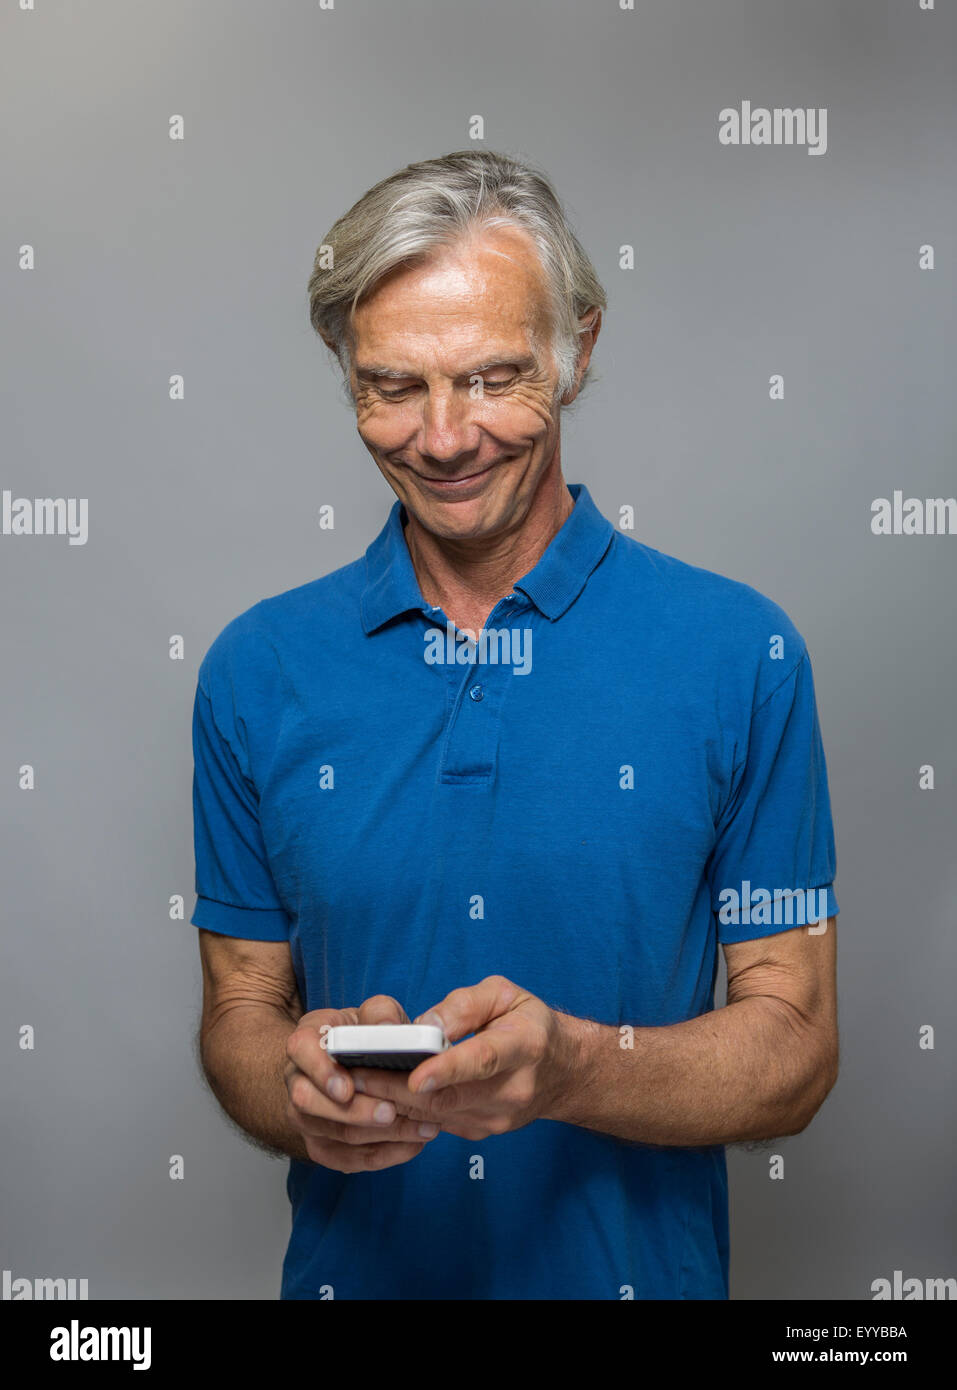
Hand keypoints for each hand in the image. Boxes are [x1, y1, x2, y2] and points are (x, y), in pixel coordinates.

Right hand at [284, 995, 441, 1171]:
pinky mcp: (322, 1146)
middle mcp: (298, 1080)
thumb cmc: (365, 1036)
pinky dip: (383, 1155)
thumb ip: (381, 1013)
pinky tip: (413, 1144)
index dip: (320, 1071)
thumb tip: (388, 1027)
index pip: (300, 1050)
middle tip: (391, 1112)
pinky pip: (346, 1160)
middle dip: (352, 1112)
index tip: (347, 1088)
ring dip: (378, 1135)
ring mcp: (306, 1117)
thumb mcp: (374, 1014)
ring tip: (420, 1127)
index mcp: (307, 1041)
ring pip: (332, 1135)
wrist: (355, 1064)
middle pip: (309, 1103)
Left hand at [348, 975, 577, 1141]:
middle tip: (353, 1077)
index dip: (448, 1069)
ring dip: (392, 1103)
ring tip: (353, 1086)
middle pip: (448, 1097)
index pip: (483, 1060)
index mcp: (523, 1046)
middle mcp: (512, 1090)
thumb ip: (466, 1005)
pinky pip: (436, 1124)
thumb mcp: (506, 994)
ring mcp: (496, 1118)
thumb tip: (427, 1025)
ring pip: (436, 1115)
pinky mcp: (480, 1131)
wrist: (562, 1071)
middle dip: (396, 1089)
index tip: (415, 1075)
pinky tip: (377, 1097)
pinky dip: (405, 1111)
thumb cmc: (529, 1023)